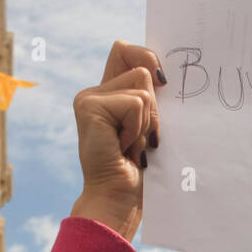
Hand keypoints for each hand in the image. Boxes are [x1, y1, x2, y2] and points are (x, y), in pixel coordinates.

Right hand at [70, 40, 164, 241]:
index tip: (162, 82)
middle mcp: (94, 92)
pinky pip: (135, 104)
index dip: (147, 58)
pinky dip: (138, 129)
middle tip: (140, 139)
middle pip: (141, 69)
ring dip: (147, 122)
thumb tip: (160, 72)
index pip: (126, 51)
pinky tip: (123, 147)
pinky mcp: (90, 106)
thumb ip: (150, 98)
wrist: (118, 200)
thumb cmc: (139, 172)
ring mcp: (88, 98)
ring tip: (131, 145)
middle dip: (154, 108)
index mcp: (108, 95)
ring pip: (142, 88)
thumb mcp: (149, 127)